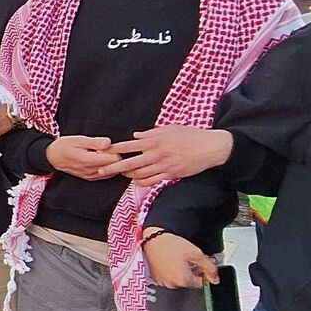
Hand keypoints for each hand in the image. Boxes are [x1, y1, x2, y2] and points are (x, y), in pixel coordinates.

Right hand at [46, 135, 120, 179]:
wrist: (52, 157)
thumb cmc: (64, 146)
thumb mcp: (78, 139)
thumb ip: (94, 142)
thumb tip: (108, 143)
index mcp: (89, 161)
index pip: (114, 159)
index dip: (116, 150)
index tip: (111, 144)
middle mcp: (91, 171)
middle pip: (114, 166)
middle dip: (115, 156)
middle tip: (109, 147)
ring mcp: (91, 176)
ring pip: (111, 171)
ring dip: (111, 163)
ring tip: (105, 153)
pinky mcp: (90, 178)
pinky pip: (105, 175)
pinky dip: (107, 168)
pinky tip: (102, 159)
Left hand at [101, 127, 232, 183]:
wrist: (210, 148)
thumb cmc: (190, 135)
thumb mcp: (170, 128)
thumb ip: (151, 132)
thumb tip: (136, 135)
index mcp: (154, 140)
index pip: (129, 145)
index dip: (114, 149)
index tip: (102, 151)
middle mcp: (156, 154)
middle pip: (129, 163)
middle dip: (113, 167)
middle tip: (100, 171)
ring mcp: (163, 166)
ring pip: (138, 174)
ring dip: (127, 175)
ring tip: (120, 174)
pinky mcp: (170, 175)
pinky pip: (151, 181)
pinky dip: (141, 182)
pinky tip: (136, 181)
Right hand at [144, 232, 219, 288]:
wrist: (152, 239)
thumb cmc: (171, 245)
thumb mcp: (196, 253)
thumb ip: (209, 267)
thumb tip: (215, 279)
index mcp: (183, 280)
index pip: (201, 283)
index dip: (204, 272)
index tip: (202, 263)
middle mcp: (172, 284)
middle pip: (190, 281)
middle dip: (194, 271)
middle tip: (192, 258)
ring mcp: (163, 282)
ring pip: (179, 279)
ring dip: (183, 271)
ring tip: (180, 257)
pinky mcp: (156, 277)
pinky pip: (169, 277)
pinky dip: (172, 271)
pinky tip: (171, 260)